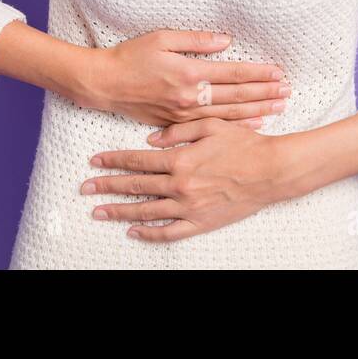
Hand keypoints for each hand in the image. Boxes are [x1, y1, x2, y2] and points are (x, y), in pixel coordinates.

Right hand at [80, 30, 290, 128]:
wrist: (104, 84)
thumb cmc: (131, 56)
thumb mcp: (162, 38)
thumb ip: (197, 40)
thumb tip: (227, 41)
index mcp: (189, 73)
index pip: (233, 73)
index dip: (259, 73)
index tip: (279, 72)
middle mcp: (190, 96)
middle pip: (236, 96)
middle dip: (265, 93)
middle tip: (288, 91)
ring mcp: (183, 114)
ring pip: (228, 114)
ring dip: (256, 110)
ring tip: (279, 107)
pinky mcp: (175, 124)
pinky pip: (212, 127)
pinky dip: (235, 125)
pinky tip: (251, 123)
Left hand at [81, 117, 286, 241]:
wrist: (272, 171)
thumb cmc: (244, 143)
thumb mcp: (211, 125)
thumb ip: (178, 131)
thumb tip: (150, 140)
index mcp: (180, 159)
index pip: (137, 160)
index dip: (113, 160)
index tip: (94, 161)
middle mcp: (180, 185)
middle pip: (135, 186)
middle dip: (107, 186)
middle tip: (85, 188)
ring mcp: (189, 207)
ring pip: (146, 211)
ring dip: (119, 211)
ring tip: (99, 212)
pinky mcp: (201, 223)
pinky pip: (169, 232)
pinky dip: (149, 233)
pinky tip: (133, 231)